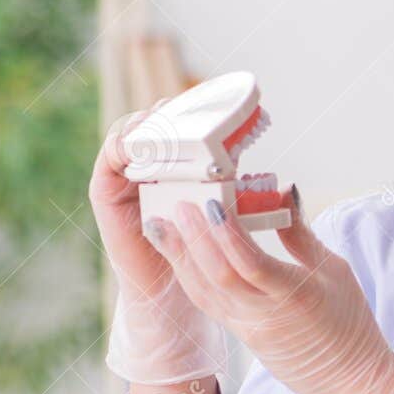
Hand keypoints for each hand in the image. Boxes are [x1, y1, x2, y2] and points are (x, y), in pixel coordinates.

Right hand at [90, 103, 224, 384]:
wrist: (166, 294)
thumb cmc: (200, 257)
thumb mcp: (227, 223)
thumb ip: (250, 206)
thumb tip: (289, 188)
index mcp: (179, 169)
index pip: (183, 125)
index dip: (195, 109)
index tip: (217, 99)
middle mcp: (150, 167)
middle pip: (156, 123)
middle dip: (171, 110)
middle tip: (187, 101)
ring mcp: (124, 176)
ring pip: (132, 132)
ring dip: (148, 121)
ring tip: (165, 115)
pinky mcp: (105, 190)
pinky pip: (110, 156)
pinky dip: (123, 143)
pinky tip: (141, 140)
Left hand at [151, 195, 393, 393]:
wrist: (347, 379)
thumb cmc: (349, 323)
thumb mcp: (335, 270)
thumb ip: (300, 234)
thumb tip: (284, 190)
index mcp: (295, 295)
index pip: (252, 264)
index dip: (228, 234)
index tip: (210, 204)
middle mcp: (265, 314)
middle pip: (218, 276)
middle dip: (192, 239)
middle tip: (176, 206)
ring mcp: (248, 328)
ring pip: (203, 291)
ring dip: (178, 257)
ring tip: (159, 225)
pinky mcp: (239, 335)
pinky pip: (207, 303)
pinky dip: (188, 275)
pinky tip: (176, 254)